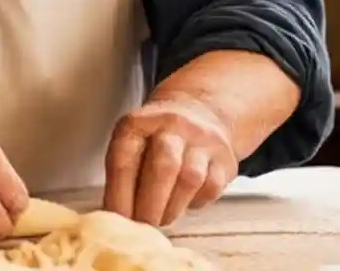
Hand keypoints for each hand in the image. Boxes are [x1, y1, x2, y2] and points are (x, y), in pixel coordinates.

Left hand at [103, 95, 237, 226]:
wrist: (201, 113)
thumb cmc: (157, 138)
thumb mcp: (133, 141)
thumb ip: (122, 172)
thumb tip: (115, 215)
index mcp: (139, 122)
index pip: (125, 158)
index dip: (119, 193)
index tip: (117, 217)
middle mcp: (171, 125)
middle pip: (162, 167)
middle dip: (149, 205)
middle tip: (142, 225)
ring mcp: (201, 140)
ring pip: (190, 178)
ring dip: (172, 208)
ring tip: (161, 219)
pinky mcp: (224, 158)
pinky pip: (211, 186)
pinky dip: (195, 203)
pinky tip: (183, 204)